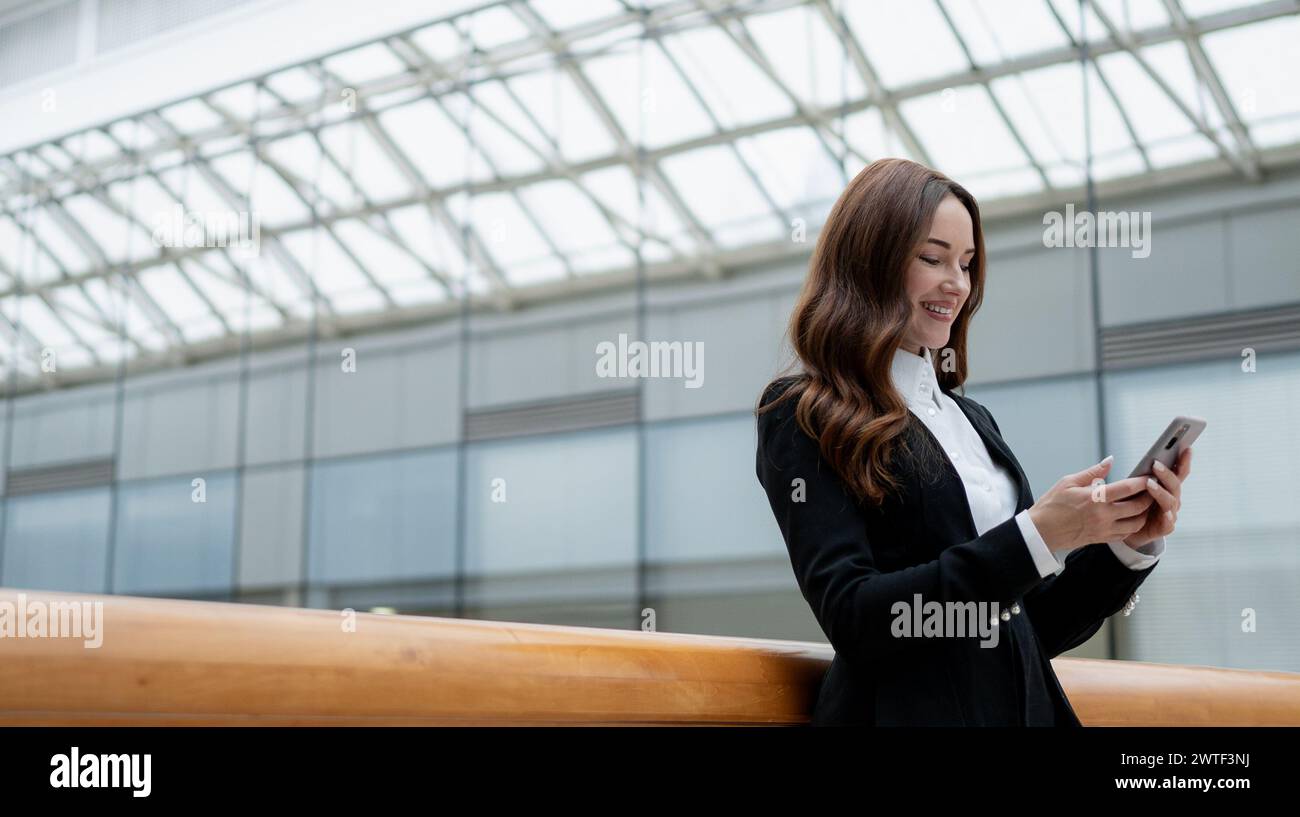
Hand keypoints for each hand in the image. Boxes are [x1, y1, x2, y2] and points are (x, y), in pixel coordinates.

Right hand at [1028, 455, 1154, 552]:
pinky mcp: (1102, 539)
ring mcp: (1103, 529)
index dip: (1142, 481)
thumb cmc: (1051, 506)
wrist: (1040, 532)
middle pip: (1137, 506)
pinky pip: (1126, 534)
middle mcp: (1103, 515)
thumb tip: (1109, 461)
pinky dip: (1133, 525)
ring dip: (1143, 513)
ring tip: (1143, 504)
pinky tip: (1131, 517)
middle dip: (1148, 497)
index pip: (1127, 488)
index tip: (1148, 476)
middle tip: (1150, 489)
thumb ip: (1092, 472)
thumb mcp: (1068, 482)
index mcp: (1095, 498)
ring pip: (1136, 523)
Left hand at [1122, 447, 1191, 548]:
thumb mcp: (1126, 489)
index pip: (1178, 471)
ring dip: (1161, 492)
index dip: (1183, 460)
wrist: (1124, 530)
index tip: (1186, 447)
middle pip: (1175, 484)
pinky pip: (1168, 522)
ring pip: (1171, 501)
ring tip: (1150, 484)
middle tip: (1156, 464)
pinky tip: (1165, 512)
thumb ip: (1124, 476)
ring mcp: (1169, 513)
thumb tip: (1109, 459)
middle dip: (1166, 474)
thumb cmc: (1127, 506)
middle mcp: (1171, 498)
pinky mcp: (1164, 527)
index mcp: (1165, 486)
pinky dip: (1167, 516)